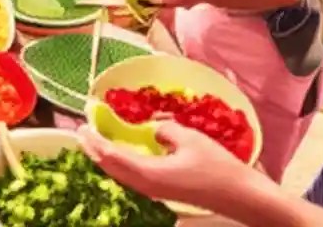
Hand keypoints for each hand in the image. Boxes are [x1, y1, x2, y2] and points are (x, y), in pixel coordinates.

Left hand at [78, 122, 269, 213]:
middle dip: (94, 149)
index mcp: (148, 174)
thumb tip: (153, 131)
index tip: (83, 126)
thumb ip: (164, 130)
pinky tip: (122, 153)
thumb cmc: (217, 167)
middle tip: (83, 131)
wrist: (240, 195)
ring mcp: (154, 191)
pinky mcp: (162, 190)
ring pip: (120, 174)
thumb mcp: (189, 139)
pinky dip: (120, 163)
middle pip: (110, 168)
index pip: (111, 156)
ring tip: (96, 140)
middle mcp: (146, 186)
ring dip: (105, 157)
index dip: (94, 141)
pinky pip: (132, 176)